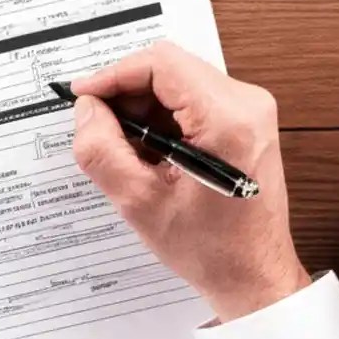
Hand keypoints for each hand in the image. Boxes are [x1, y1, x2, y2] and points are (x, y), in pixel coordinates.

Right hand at [71, 41, 309, 320]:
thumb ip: (102, 149)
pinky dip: (162, 116)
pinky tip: (150, 151)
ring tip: (126, 147)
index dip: (113, 74)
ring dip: (144, 106)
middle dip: (127, 92)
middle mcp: (247, 105)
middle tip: (98, 124)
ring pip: (178, 80)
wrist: (255, 274)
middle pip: (169, 67)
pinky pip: (192, 97)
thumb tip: (87, 109)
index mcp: (228, 121)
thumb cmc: (212, 249)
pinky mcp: (246, 120)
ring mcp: (251, 110)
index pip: (161, 64)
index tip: (84, 94)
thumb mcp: (140, 202)